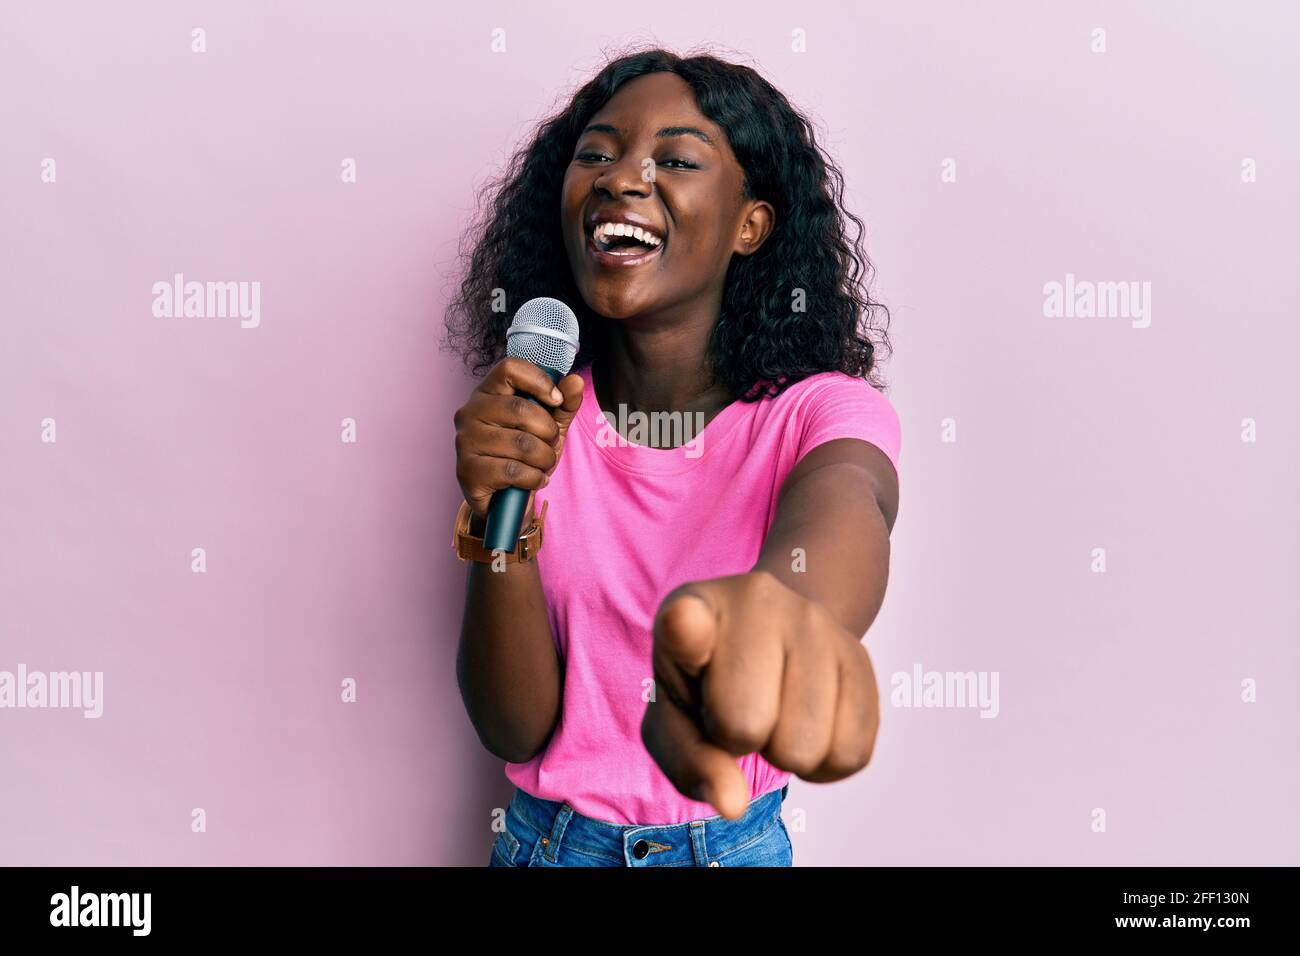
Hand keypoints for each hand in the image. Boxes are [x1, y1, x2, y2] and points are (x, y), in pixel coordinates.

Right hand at [453, 357, 583, 517]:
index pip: (510, 369)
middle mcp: (470, 412)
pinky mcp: (467, 471)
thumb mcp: (549, 425)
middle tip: (550, 443)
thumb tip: (575, 381)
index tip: (556, 401)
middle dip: (548, 431)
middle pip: (520, 408)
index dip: (540, 382)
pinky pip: (513, 471)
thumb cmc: (524, 455)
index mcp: (487, 392)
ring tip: (542, 465)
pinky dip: (533, 478)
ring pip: (521, 444)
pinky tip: (533, 480)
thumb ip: (564, 403)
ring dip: (544, 459)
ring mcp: (465, 441)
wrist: (505, 498)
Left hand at [641, 570, 879, 819]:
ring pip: (805, 745)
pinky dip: (825, 763)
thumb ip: (691, 763)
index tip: (685, 623)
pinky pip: (851, 753)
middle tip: (736, 708)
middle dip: (738, 739)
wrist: (770, 636)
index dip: (686, 626)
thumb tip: (734, 804)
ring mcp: (815, 621)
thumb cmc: (708, 686)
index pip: (686, 621)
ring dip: (785, 751)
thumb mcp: (675, 722)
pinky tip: (805, 725)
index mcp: (689, 613)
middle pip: (746, 725)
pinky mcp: (860, 656)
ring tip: (772, 711)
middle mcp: (757, 601)